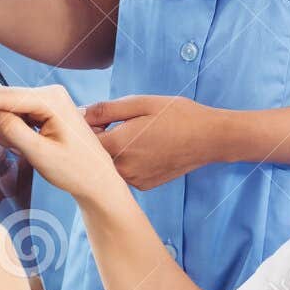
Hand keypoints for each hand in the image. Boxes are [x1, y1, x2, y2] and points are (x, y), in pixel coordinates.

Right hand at [0, 83, 121, 204]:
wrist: (97, 180)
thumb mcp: (39, 154)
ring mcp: (50, 100)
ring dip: (9, 132)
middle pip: (5, 101)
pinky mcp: (47, 109)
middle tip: (16, 150)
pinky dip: (16, 132)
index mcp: (52, 100)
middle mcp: (51, 93)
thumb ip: (11, 130)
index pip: (5, 97)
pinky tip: (31, 147)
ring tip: (30, 152)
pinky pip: (18, 116)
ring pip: (10, 110)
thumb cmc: (75, 170)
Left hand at [85, 95, 223, 190]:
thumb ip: (106, 110)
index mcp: (118, 145)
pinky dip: (126, 162)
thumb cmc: (177, 115)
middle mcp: (123, 168)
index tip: (96, 118)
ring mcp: (134, 180)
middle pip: (94, 156)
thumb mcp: (140, 103)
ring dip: (112, 152)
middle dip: (97, 140)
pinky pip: (124, 173)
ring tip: (132, 136)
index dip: (85, 128)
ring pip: (109, 166)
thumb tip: (80, 114)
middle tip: (112, 124)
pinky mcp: (144, 185)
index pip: (83, 141)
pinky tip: (143, 149)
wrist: (209, 138)